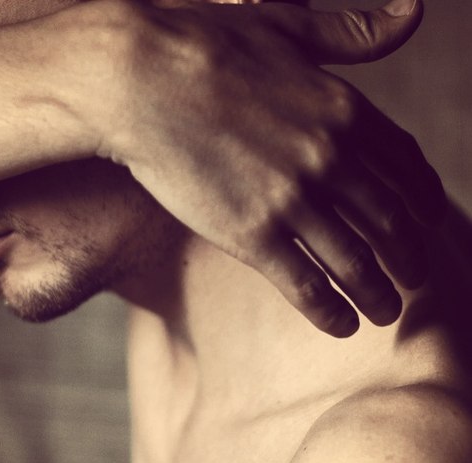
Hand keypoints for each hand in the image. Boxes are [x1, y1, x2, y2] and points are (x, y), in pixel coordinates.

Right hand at [87, 0, 444, 336]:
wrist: (140, 79)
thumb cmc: (205, 46)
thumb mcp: (288, 26)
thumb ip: (351, 34)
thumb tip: (414, 14)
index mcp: (346, 111)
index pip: (406, 168)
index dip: (423, 201)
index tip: (428, 222)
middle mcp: (330, 161)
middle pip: (390, 223)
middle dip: (410, 258)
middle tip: (417, 278)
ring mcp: (292, 201)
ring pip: (354, 263)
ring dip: (378, 294)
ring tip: (387, 313)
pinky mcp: (251, 234)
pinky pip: (304, 284)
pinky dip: (329, 311)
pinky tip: (342, 326)